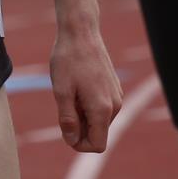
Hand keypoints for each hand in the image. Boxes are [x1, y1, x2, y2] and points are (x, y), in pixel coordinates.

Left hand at [50, 24, 121, 152]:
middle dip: (79, 129)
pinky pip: (102, 109)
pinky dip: (88, 107)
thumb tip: (71, 140)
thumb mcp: (61, 91)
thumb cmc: (68, 60)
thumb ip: (67, 119)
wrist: (81, 32)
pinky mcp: (114, 89)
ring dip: (83, 117)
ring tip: (70, 95)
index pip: (97, 145)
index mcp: (102, 108)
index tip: (64, 130)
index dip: (79, 144)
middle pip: (98, 134)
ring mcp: (116, 96)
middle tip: (63, 107)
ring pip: (99, 122)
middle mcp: (114, 105)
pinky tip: (78, 89)